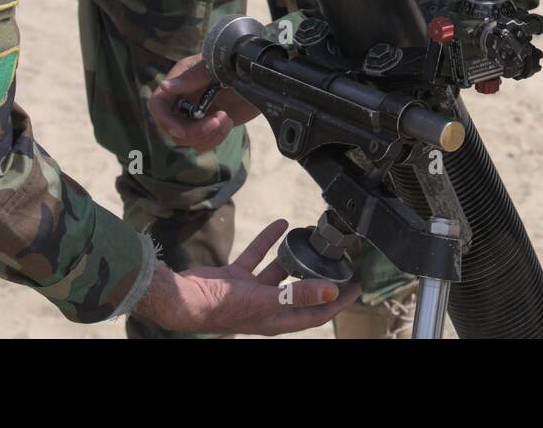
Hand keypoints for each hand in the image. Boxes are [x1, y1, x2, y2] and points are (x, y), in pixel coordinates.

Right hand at [133, 219, 360, 335]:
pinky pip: (257, 256)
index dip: (338, 302)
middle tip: (337, 260)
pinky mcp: (236, 276)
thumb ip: (299, 294)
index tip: (357, 287)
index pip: (317, 313)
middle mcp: (267, 306)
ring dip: (293, 255)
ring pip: (278, 272)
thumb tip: (331, 292)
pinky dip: (268, 241)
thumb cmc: (223, 307)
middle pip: (301, 292)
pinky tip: (281, 224)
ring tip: (310, 238)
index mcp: (277, 319)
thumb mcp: (267, 300)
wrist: (185, 299)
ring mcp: (250, 291)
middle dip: (319, 277)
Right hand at [148, 53, 261, 150]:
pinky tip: (228, 123)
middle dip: (194, 130)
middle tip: (218, 120)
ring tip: (226, 118)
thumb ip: (192, 77)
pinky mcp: (209, 126)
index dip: (165, 119)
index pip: (158, 104)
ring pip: (186, 139)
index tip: (182, 130)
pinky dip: (215, 139)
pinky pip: (202, 143)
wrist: (263, 77)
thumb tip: (164, 86)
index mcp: (181, 80)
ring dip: (207, 135)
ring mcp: (196, 114)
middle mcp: (184, 99)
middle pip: (172, 127)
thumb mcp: (216, 67)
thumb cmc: (238, 63)